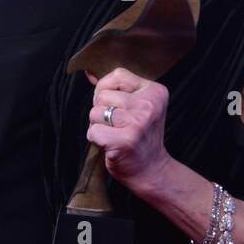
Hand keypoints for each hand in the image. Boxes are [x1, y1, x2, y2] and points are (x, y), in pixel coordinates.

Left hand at [86, 67, 171, 192]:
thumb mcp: (137, 107)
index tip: (116, 106)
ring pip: (95, 112)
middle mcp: (148, 105)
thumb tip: (88, 73)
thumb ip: (115, 88)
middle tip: (118, 126)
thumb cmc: (141, 137)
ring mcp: (137, 123)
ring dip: (98, 126)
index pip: (118, 75)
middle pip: (102, 95)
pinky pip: (93, 131)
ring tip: (114, 135)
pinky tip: (110, 145)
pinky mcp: (125, 141)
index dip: (107, 90)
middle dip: (101, 111)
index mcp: (155, 91)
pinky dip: (96, 139)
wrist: (153, 170)